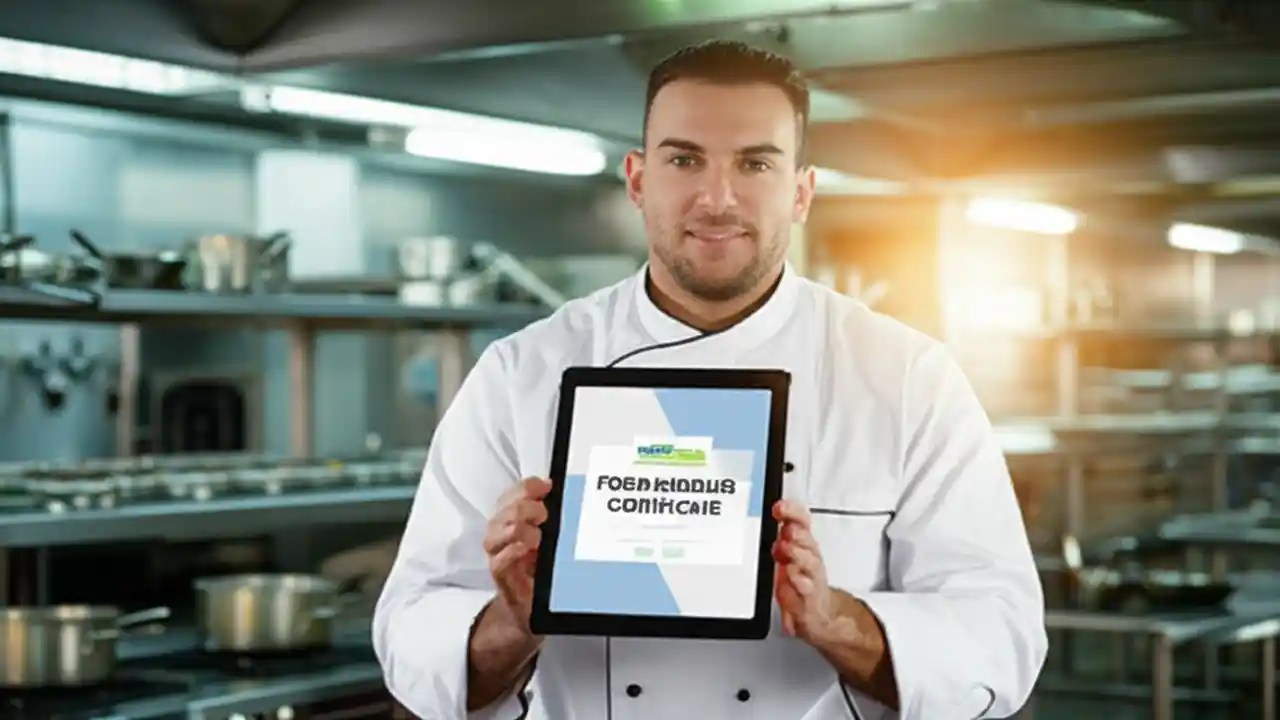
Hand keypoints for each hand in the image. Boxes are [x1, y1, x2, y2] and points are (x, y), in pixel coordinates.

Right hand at [482, 477, 550, 634]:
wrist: (533, 604)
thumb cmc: (542, 566)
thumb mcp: (551, 536)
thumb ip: (554, 516)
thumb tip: (566, 495)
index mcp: (513, 517)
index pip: (514, 493)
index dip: (528, 486)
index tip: (547, 487)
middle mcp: (501, 532)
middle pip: (505, 509)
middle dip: (526, 507)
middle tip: (544, 515)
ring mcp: (499, 553)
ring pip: (496, 530)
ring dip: (519, 528)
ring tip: (537, 537)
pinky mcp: (501, 575)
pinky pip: (498, 560)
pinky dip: (513, 551)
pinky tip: (526, 549)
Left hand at [772, 499, 837, 641]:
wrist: (817, 611)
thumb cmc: (801, 578)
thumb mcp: (789, 554)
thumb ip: (783, 535)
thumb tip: (773, 513)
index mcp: (803, 543)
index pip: (802, 521)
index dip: (793, 512)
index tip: (779, 507)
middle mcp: (810, 557)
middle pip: (807, 540)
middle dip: (797, 532)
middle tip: (788, 529)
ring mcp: (811, 577)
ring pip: (809, 562)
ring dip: (798, 553)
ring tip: (787, 548)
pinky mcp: (810, 597)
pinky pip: (806, 588)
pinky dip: (799, 581)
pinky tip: (792, 575)